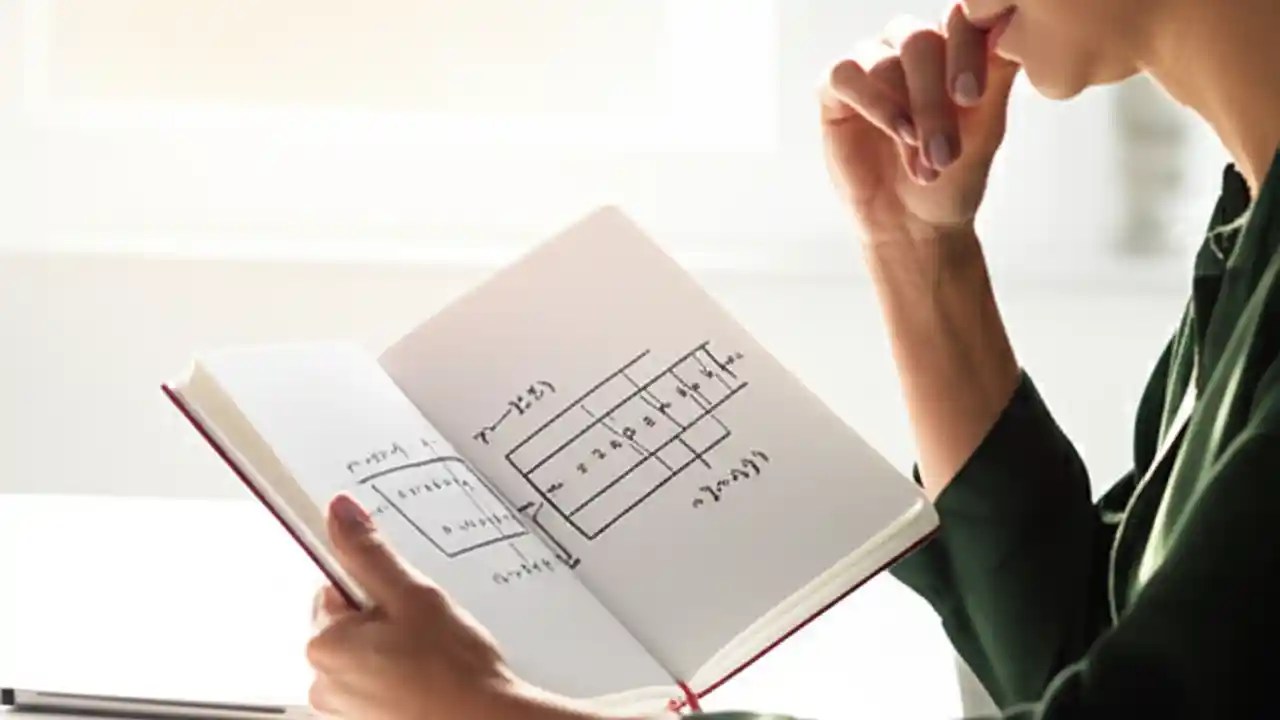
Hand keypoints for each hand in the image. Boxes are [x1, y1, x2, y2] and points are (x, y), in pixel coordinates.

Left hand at [305, 495, 605, 719]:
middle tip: (423, 627)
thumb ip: (370, 553)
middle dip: (383, 620)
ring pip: (364, 654)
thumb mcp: (413, 595)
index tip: (402, 598)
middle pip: (347, 624)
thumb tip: (340, 512)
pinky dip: (398, 677)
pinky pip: (375, 684)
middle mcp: (324, 681)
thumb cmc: (452, 670)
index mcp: (324, 645)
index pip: (333, 589)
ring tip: (431, 655)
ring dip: (392, 649)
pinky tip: (428, 677)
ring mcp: (344, 708)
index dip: (375, 588)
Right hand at [820, 4, 1019, 244]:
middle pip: (918, 41)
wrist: (916, 224)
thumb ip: (996, 72)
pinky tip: (897, 135)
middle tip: (945, 152)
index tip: (969, 99)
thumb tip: (1005, 24)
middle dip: (933, 100)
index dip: (965, 52)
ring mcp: (871, 63)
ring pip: (883, 61)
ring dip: (908, 114)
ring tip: (925, 161)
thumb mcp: (987, 126)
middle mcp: (909, 46)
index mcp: (952, 46)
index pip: (959, 18)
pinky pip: (846, 73)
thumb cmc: (955, 175)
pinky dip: (875, 104)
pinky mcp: (836, 88)